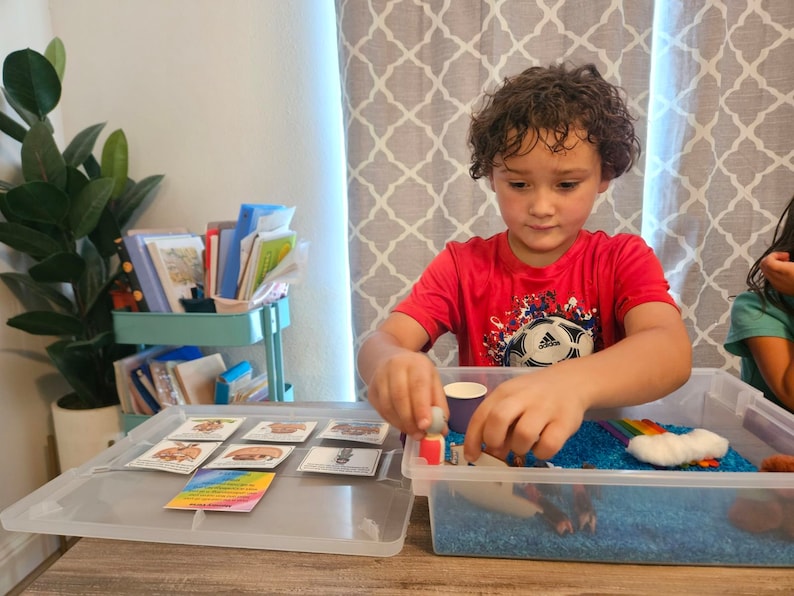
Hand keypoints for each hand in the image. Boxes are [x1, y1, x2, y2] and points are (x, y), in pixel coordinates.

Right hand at [365, 351, 447, 440]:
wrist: (390, 360)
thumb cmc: (416, 373)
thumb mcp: (433, 381)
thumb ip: (439, 405)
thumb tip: (441, 430)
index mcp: (415, 363)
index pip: (418, 385)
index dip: (421, 407)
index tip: (426, 426)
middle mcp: (395, 367)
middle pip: (400, 397)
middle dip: (410, 420)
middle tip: (420, 435)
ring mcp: (379, 378)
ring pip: (388, 407)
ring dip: (402, 424)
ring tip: (414, 433)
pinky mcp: (371, 391)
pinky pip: (381, 411)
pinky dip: (393, 422)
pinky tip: (403, 425)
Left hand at [462, 367, 586, 461]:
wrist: (572, 381)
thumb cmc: (535, 396)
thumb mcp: (513, 401)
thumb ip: (500, 424)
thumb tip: (490, 453)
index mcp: (504, 392)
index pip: (481, 415)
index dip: (472, 439)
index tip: (472, 456)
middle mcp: (523, 397)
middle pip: (498, 419)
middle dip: (494, 440)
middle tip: (500, 449)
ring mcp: (545, 408)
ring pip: (523, 434)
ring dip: (519, 448)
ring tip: (524, 446)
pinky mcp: (565, 422)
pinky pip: (548, 445)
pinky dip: (541, 453)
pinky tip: (542, 447)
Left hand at [761, 252, 793, 295]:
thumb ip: (789, 260)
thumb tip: (785, 256)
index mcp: (785, 271)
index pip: (768, 262)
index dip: (774, 255)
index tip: (785, 255)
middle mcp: (778, 280)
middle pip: (763, 266)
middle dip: (772, 259)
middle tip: (785, 258)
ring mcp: (777, 285)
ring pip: (765, 272)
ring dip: (772, 266)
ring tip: (786, 264)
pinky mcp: (779, 289)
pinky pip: (770, 278)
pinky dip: (774, 273)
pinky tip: (785, 271)